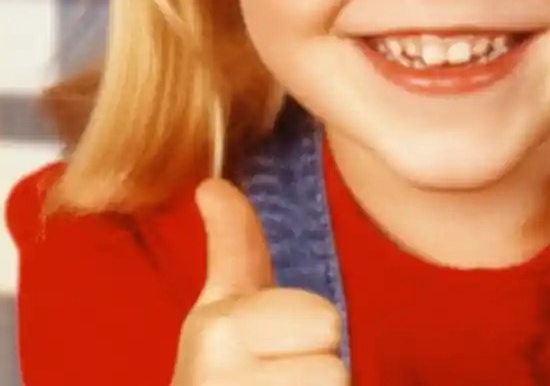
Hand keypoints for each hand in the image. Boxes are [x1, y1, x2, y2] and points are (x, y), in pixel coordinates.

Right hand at [171, 178, 347, 384]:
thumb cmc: (218, 378)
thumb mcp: (218, 312)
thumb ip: (231, 247)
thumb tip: (213, 183)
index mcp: (216, 329)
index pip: (324, 321)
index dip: (311, 337)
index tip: (269, 352)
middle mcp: (218, 374)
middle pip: (336, 364)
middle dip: (317, 376)